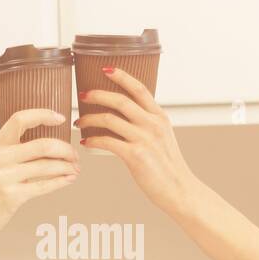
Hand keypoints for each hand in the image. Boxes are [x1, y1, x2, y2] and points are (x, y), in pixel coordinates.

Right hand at [0, 109, 78, 247]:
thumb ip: (14, 150)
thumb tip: (49, 142)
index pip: (20, 119)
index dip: (43, 115)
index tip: (60, 118)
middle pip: (43, 145)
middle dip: (65, 149)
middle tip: (74, 155)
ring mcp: (4, 177)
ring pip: (47, 166)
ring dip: (67, 167)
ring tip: (75, 168)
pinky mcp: (12, 196)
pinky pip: (44, 186)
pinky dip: (61, 181)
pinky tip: (69, 179)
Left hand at [76, 68, 197, 217]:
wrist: (179, 190)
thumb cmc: (168, 167)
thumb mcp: (163, 138)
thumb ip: (148, 124)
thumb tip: (128, 117)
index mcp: (160, 117)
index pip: (139, 89)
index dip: (122, 76)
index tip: (105, 69)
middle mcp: (153, 124)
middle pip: (120, 100)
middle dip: (98, 95)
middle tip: (83, 95)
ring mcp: (144, 139)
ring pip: (109, 119)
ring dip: (89, 119)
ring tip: (78, 122)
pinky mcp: (135, 156)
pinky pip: (107, 141)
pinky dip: (92, 140)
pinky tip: (85, 142)